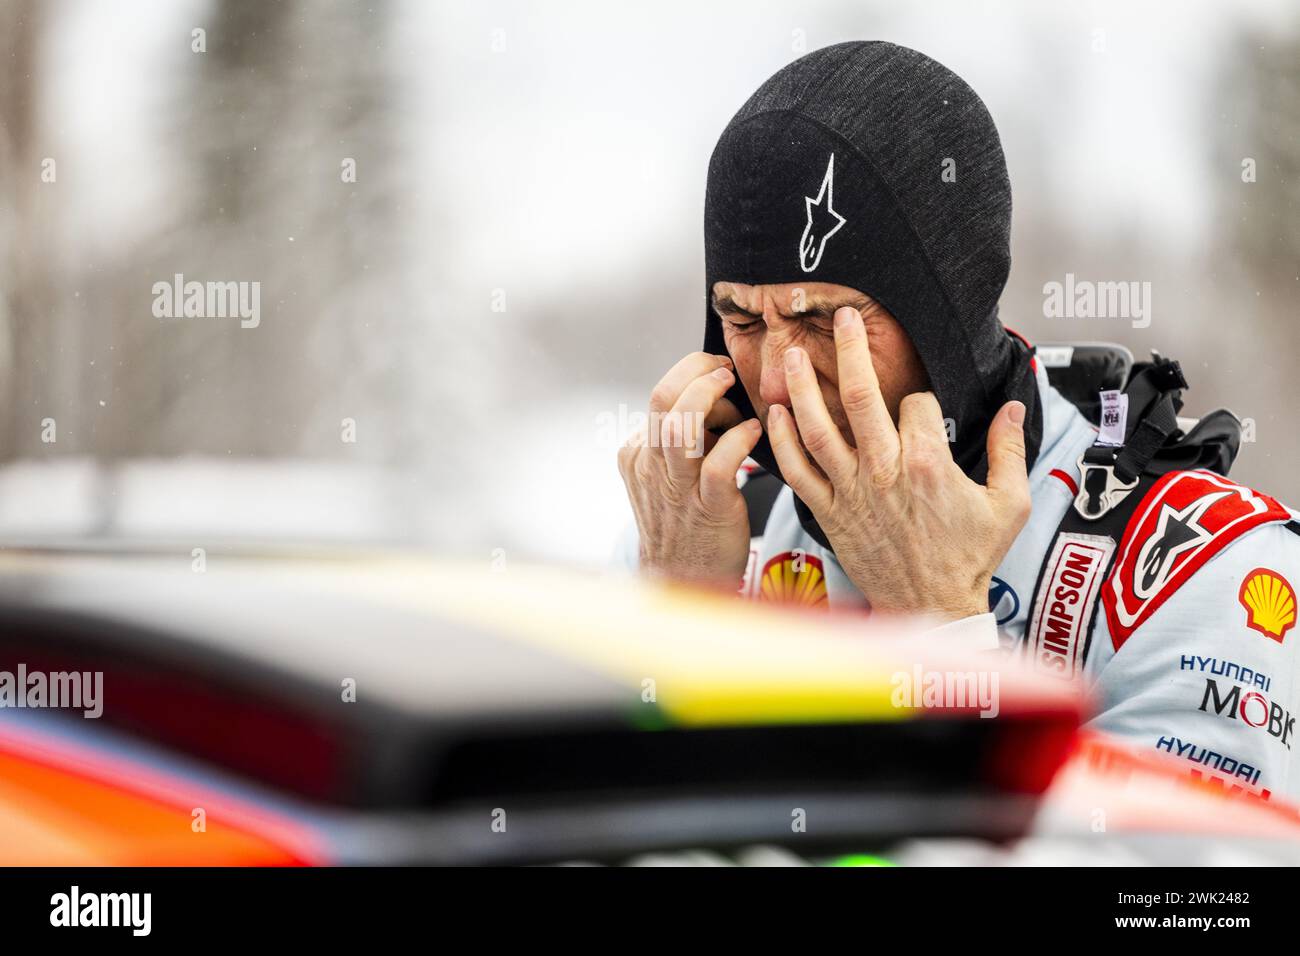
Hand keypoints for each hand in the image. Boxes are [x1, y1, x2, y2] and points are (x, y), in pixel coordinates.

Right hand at [618, 352, 762, 588]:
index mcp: (638, 452)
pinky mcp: (708, 509)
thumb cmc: (686, 520)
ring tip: (733, 387)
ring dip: (711, 397)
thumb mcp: (667, 473)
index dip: (691, 376)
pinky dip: (738, 440)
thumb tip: (717, 397)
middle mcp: (651, 467)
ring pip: (680, 426)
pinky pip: (718, 465)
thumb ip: (683, 438)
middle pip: (662, 400)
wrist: (681, 580)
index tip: (717, 371)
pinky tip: (753, 433)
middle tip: (725, 369)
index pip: (659, 396)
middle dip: (696, 371)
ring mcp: (677, 489)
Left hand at [767, 307, 1030, 620]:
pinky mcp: (829, 513)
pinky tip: (775, 414)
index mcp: (928, 465)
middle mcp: (884, 473)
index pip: (916, 405)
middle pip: (859, 398)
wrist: (931, 609)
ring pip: (818, 429)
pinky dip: (783, 440)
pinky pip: (798, 470)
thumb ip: (1009, 451)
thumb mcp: (1008, 505)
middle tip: (843, 319)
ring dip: (802, 388)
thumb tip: (1013, 407)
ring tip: (791, 355)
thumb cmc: (968, 560)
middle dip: (849, 351)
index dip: (920, 399)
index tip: (922, 410)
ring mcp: (851, 492)